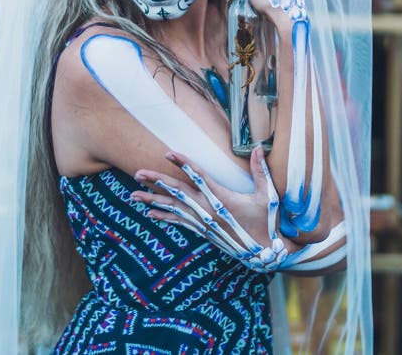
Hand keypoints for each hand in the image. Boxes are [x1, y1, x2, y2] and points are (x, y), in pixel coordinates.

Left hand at [130, 148, 290, 271]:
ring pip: (173, 209)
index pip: (199, 177)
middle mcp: (208, 211)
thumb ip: (261, 170)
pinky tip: (149, 214)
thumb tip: (259, 146)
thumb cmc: (268, 222)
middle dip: (157, 182)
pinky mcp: (203, 231)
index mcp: (223, 199)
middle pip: (178, 193)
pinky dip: (164, 217)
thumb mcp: (269, 195)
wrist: (265, 254)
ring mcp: (203, 222)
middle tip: (137, 172)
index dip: (184, 164)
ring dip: (152, 201)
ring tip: (132, 195)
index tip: (168, 153)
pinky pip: (179, 223)